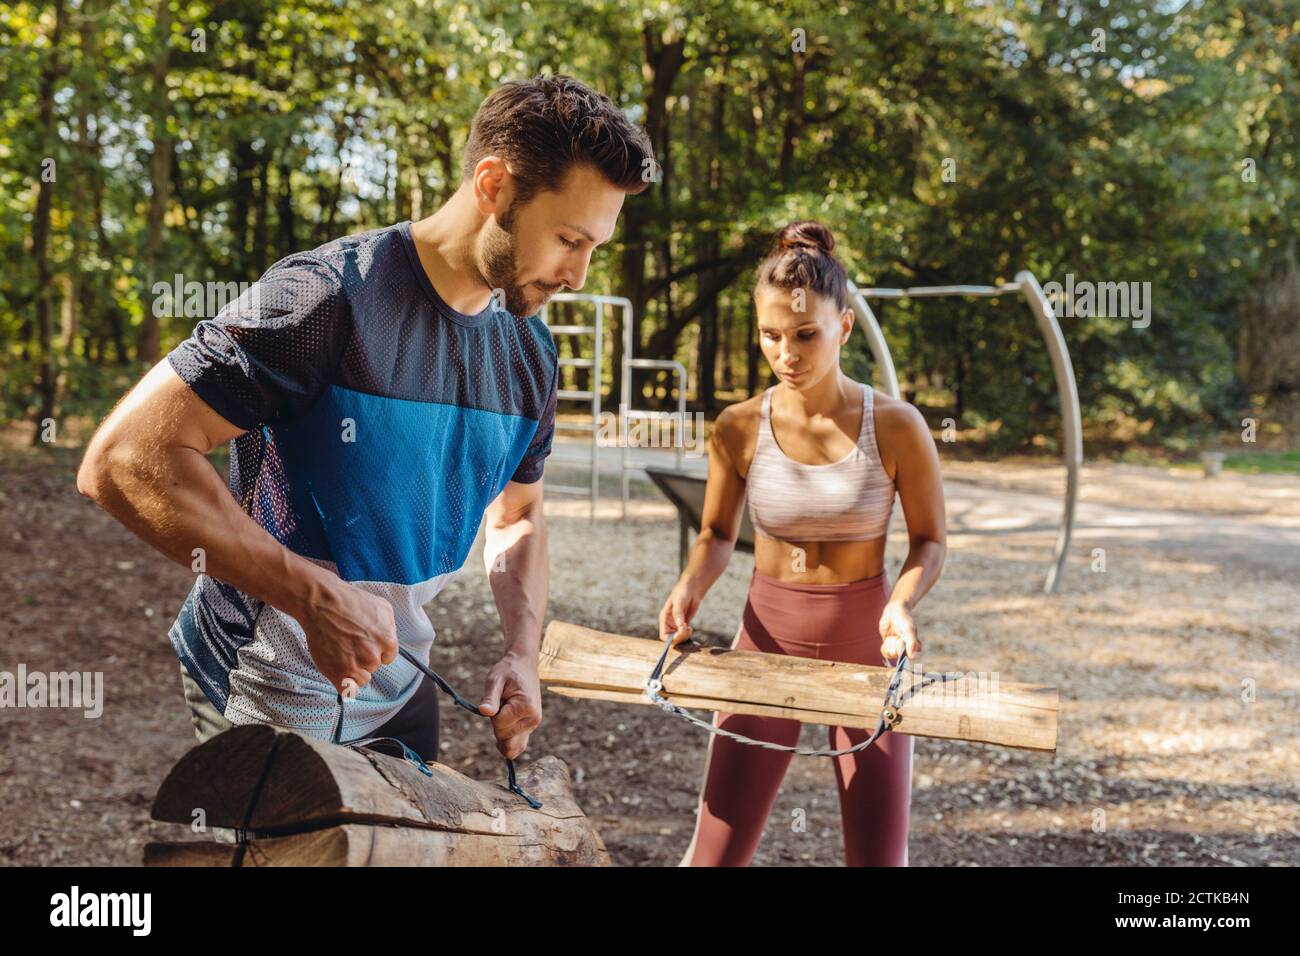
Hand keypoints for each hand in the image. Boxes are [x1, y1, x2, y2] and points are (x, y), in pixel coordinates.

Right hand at [299, 579, 398, 695]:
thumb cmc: (349, 602)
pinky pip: (347, 689)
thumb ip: (390, 627)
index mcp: (388, 641)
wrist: (321, 602)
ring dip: (353, 670)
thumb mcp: (382, 607)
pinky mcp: (338, 673)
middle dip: (363, 658)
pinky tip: (337, 668)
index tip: (364, 643)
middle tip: (349, 643)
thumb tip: (389, 640)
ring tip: (340, 652)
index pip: (387, 658)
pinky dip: (343, 683)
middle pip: (373, 667)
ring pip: (361, 679)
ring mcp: (355, 666)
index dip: (376, 650)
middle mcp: (373, 656)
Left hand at [479, 652, 541, 760]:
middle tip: (500, 706)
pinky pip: (519, 745)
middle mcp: (533, 718)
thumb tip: (484, 712)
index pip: (500, 725)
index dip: (492, 715)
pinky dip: (508, 742)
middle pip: (506, 739)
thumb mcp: (494, 679)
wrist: (524, 665)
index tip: (497, 699)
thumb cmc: (507, 670)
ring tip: (503, 714)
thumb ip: (490, 697)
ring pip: (512, 746)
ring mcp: (534, 724)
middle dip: (497, 727)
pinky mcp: (531, 727)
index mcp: (526, 706)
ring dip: (502, 734)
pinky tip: (502, 734)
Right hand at [658, 579, 702, 647]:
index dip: (671, 638)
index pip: (664, 635)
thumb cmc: (682, 593)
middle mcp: (670, 623)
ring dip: (684, 636)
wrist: (691, 589)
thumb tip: (680, 626)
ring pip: (679, 638)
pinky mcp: (684, 624)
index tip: (680, 633)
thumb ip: (678, 614)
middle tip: (687, 630)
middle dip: (679, 637)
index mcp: (664, 619)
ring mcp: (677, 625)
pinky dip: (688, 634)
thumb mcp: (679, 602)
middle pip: (672, 639)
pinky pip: (685, 634)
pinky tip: (690, 628)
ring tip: (689, 628)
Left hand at [878, 601, 921, 665]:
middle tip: (897, 635)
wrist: (895, 610)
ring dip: (889, 644)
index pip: (908, 656)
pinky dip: (885, 646)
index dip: (902, 648)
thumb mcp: (909, 630)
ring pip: (890, 655)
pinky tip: (888, 638)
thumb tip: (913, 657)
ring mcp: (897, 648)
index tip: (901, 639)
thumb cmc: (904, 619)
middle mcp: (907, 649)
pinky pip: (885, 653)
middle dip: (895, 644)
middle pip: (898, 655)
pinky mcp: (889, 646)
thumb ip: (912, 643)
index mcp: (915, 647)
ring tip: (893, 636)